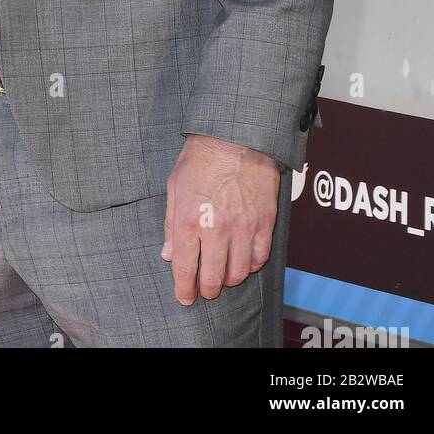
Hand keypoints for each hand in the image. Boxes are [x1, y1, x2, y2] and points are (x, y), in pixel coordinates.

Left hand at [162, 133, 280, 304]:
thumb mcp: (174, 186)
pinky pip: (259, 258)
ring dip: (229, 279)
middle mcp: (216, 229)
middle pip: (213, 278)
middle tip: (204, 288)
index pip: (185, 268)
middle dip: (206, 289)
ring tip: (223, 274)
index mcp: (189, 219)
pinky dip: (251, 265)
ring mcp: (243, 228)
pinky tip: (243, 260)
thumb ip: (170, 223)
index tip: (185, 296)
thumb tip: (168, 253)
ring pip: (238, 274)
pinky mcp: (264, 223)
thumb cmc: (201, 158)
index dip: (184, 288)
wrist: (235, 137)